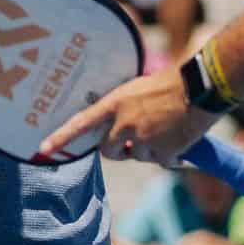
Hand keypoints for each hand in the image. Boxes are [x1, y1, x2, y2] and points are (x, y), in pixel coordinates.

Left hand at [40, 64, 216, 162]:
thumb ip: (123, 107)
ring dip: (147, 150)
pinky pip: (161, 161)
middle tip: (130, 142)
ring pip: (137, 156)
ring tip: (165, 129)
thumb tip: (117, 125)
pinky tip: (179, 139)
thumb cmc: (171, 82)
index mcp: (116, 103)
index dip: (61, 137)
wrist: (201, 88)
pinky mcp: (163, 153)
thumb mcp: (138, 89)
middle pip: (108, 151)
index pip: (81, 122)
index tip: (43, 149)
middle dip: (118, 150)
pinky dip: (170, 156)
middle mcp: (124, 123)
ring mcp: (143, 140)